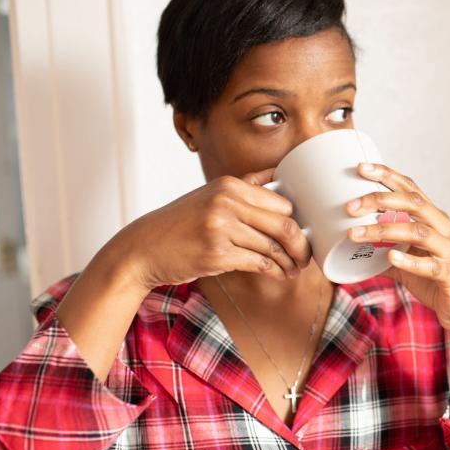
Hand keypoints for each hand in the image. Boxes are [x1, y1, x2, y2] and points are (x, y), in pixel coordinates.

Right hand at [110, 168, 311, 289]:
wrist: (143, 248)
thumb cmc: (181, 224)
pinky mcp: (217, 255)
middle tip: (306, 256)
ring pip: (274, 247)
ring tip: (295, 269)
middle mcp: (226, 203)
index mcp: (229, 185)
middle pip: (284, 224)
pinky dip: (275, 271)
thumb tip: (280, 176)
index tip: (304, 234)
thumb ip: (245, 188)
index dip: (298, 221)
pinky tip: (280, 274)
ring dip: (290, 262)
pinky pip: (259, 263)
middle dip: (301, 244)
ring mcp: (221, 229)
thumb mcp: (210, 196)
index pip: (283, 202)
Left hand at [345, 162, 449, 346]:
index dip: (389, 176)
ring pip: (420, 233)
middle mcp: (448, 230)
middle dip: (380, 200)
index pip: (413, 190)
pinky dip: (410, 261)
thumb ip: (384, 252)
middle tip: (351, 206)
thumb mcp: (407, 264)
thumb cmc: (437, 284)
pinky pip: (432, 266)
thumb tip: (352, 246)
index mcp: (438, 221)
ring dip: (385, 231)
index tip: (363, 169)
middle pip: (415, 204)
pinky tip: (390, 257)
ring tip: (357, 233)